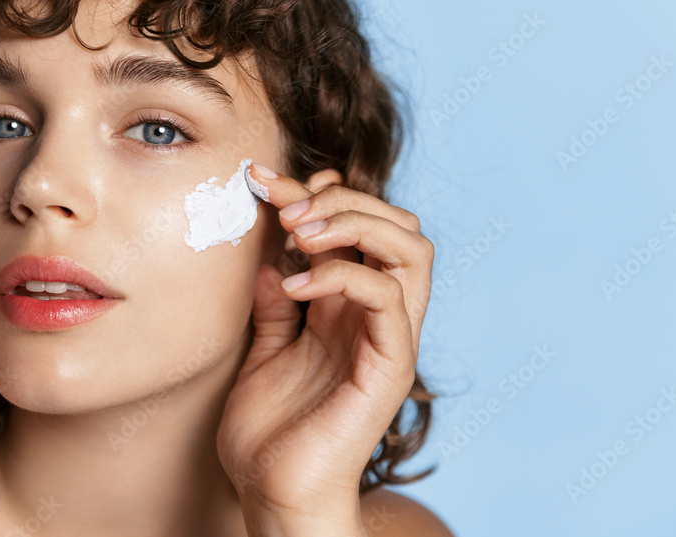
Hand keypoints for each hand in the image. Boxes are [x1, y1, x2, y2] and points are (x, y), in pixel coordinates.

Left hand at [217, 163, 432, 531]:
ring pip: (411, 247)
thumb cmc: (269, 431)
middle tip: (283, 205)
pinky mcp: (390, 365)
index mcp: (350, 307)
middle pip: (397, 223)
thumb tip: (271, 258)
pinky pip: (386, 295)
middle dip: (340, 198)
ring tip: (298, 232)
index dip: (321, 192)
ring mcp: (390, 338)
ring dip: (353, 223)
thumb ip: (274, 303)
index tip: (264, 183)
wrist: (273, 493)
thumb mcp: (264, 349)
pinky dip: (342, 274)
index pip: (361, 225)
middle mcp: (378, 315)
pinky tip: (295, 286)